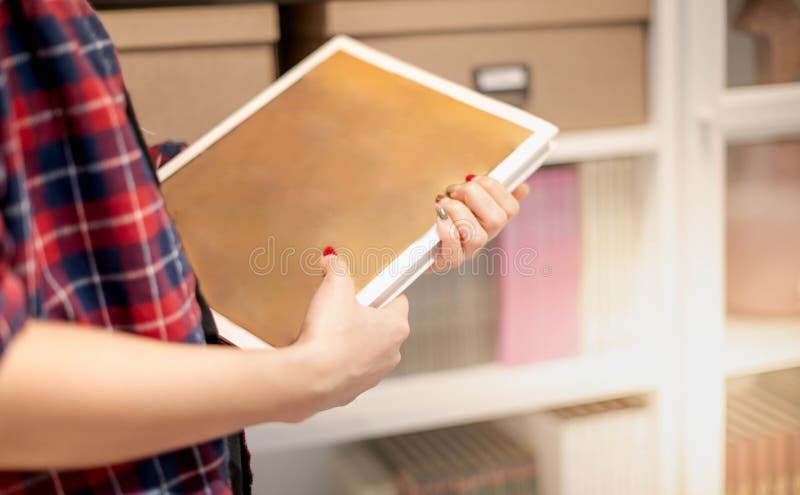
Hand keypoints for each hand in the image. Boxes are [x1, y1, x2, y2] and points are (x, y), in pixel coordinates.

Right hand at [291, 254, 409, 418]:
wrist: (309, 379)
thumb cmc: (329, 336)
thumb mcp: (335, 287)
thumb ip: (337, 268)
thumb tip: (332, 260)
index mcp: (396, 327)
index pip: (398, 300)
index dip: (380, 291)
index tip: (365, 288)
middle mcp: (392, 354)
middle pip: (382, 326)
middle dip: (363, 315)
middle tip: (341, 307)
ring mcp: (374, 375)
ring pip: (366, 349)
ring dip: (351, 340)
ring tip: (328, 331)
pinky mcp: (353, 391)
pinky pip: (348, 369)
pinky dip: (337, 361)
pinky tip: (320, 352)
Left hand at [432, 175, 529, 271]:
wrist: (413, 243)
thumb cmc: (441, 217)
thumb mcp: (464, 199)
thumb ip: (489, 192)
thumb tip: (523, 188)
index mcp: (490, 220)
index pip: (510, 208)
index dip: (495, 189)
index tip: (474, 178)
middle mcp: (482, 237)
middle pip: (497, 220)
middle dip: (475, 196)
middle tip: (454, 190)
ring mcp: (466, 252)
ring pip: (477, 236)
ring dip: (458, 212)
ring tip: (441, 202)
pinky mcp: (446, 262)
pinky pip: (454, 250)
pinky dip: (447, 231)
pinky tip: (437, 219)